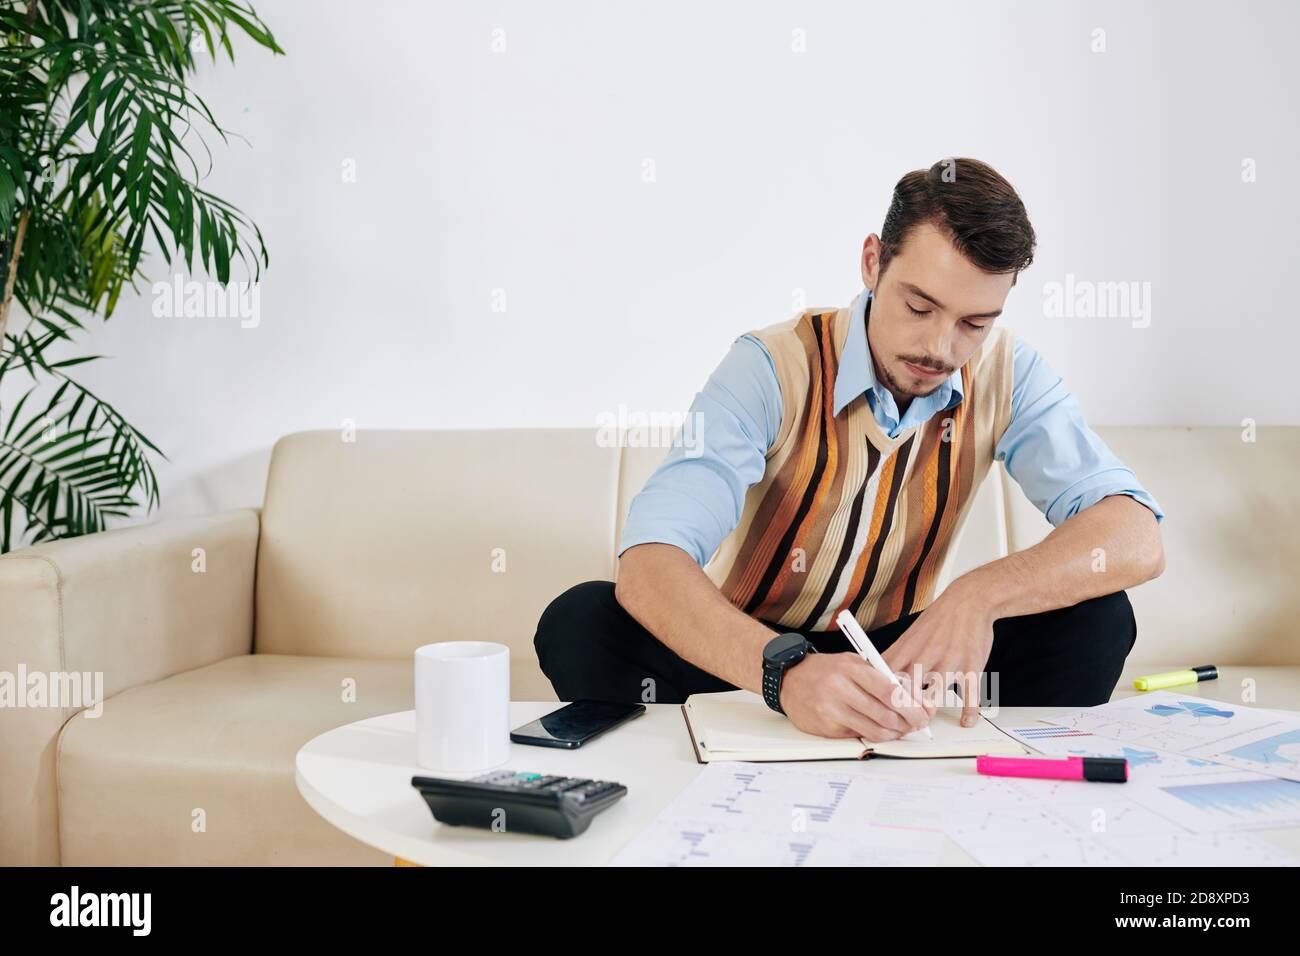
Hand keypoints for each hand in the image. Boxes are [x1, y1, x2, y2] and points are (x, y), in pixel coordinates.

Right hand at [780, 651, 934, 741]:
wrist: (789, 679)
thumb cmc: (826, 670)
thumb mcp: (852, 662)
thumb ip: (878, 677)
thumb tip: (910, 697)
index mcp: (850, 668)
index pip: (889, 691)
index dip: (912, 706)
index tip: (924, 712)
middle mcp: (840, 689)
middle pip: (886, 714)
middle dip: (908, 723)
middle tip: (917, 724)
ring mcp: (831, 710)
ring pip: (875, 730)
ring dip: (894, 733)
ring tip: (901, 728)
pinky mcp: (827, 728)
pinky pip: (859, 736)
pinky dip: (874, 735)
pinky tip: (879, 729)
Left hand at [881, 578, 996, 726]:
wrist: (969, 601)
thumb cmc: (938, 620)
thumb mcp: (910, 634)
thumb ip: (895, 655)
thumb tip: (873, 672)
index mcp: (908, 650)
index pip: (886, 679)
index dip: (882, 698)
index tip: (881, 710)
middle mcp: (926, 657)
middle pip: (907, 692)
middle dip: (904, 712)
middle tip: (904, 722)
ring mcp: (950, 663)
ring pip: (934, 697)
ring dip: (930, 712)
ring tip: (927, 719)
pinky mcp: (972, 667)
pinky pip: (970, 696)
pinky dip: (968, 712)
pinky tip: (966, 720)